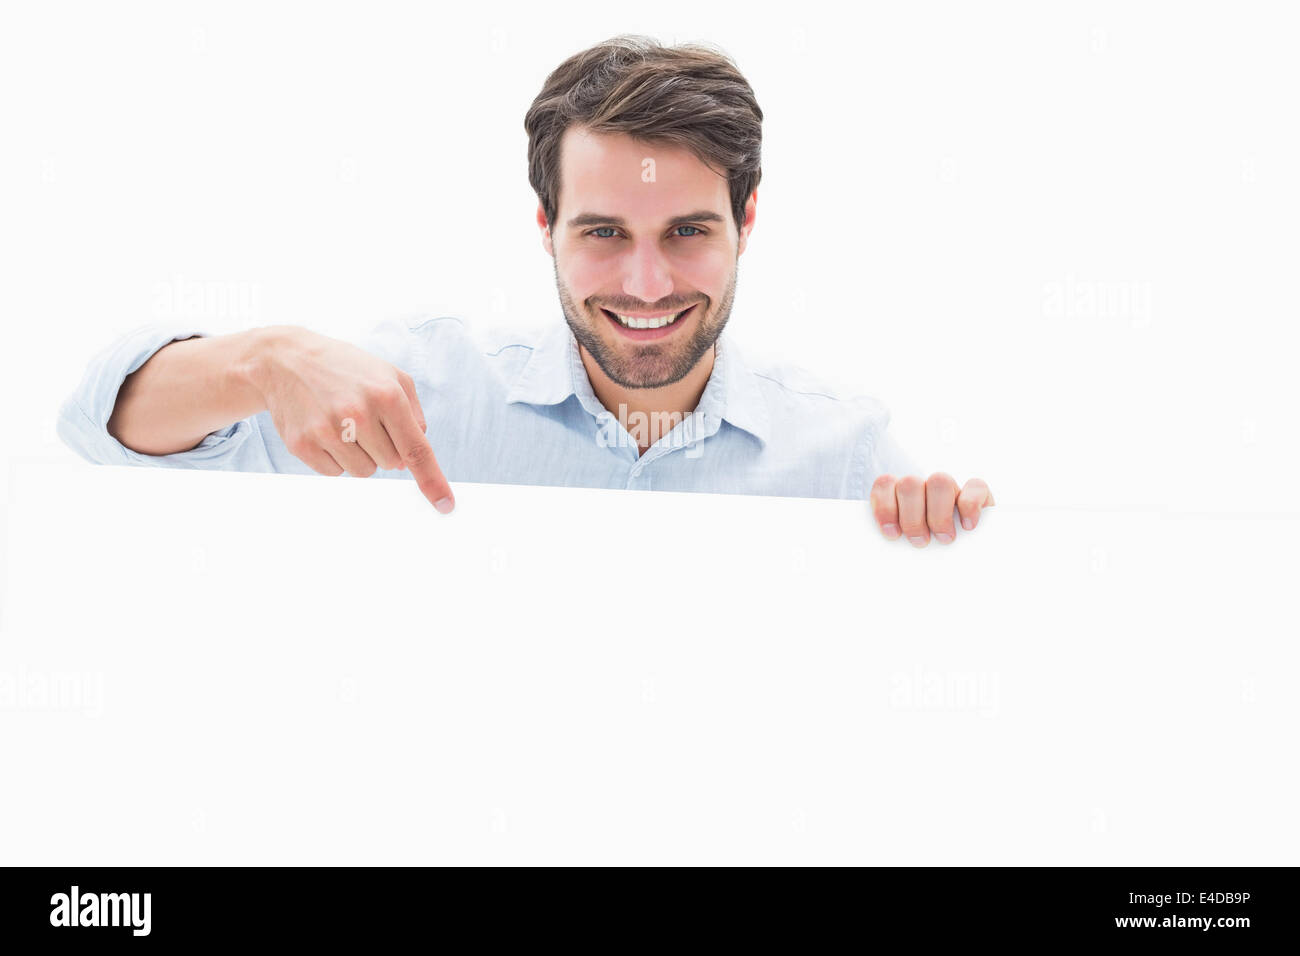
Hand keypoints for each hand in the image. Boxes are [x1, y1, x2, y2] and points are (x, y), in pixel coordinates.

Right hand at [250, 325, 454, 512]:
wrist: (284, 360)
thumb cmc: (347, 369)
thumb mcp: (390, 375)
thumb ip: (414, 413)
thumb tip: (415, 455)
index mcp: (387, 395)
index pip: (416, 449)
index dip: (432, 480)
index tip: (446, 505)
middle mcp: (358, 413)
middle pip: (391, 464)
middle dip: (383, 447)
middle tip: (363, 418)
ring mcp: (327, 430)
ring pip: (363, 472)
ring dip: (359, 455)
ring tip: (342, 423)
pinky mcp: (302, 444)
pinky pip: (335, 473)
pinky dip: (334, 458)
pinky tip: (323, 429)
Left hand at [870, 473, 993, 545]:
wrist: (970, 562)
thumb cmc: (929, 555)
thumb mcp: (907, 547)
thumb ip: (895, 540)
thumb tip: (886, 548)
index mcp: (900, 495)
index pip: (885, 484)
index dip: (884, 507)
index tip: (892, 534)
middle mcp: (924, 486)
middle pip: (910, 484)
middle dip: (912, 517)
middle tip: (920, 541)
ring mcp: (951, 487)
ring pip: (940, 481)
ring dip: (939, 514)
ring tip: (944, 539)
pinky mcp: (979, 493)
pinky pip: (976, 486)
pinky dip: (970, 506)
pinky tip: (968, 526)